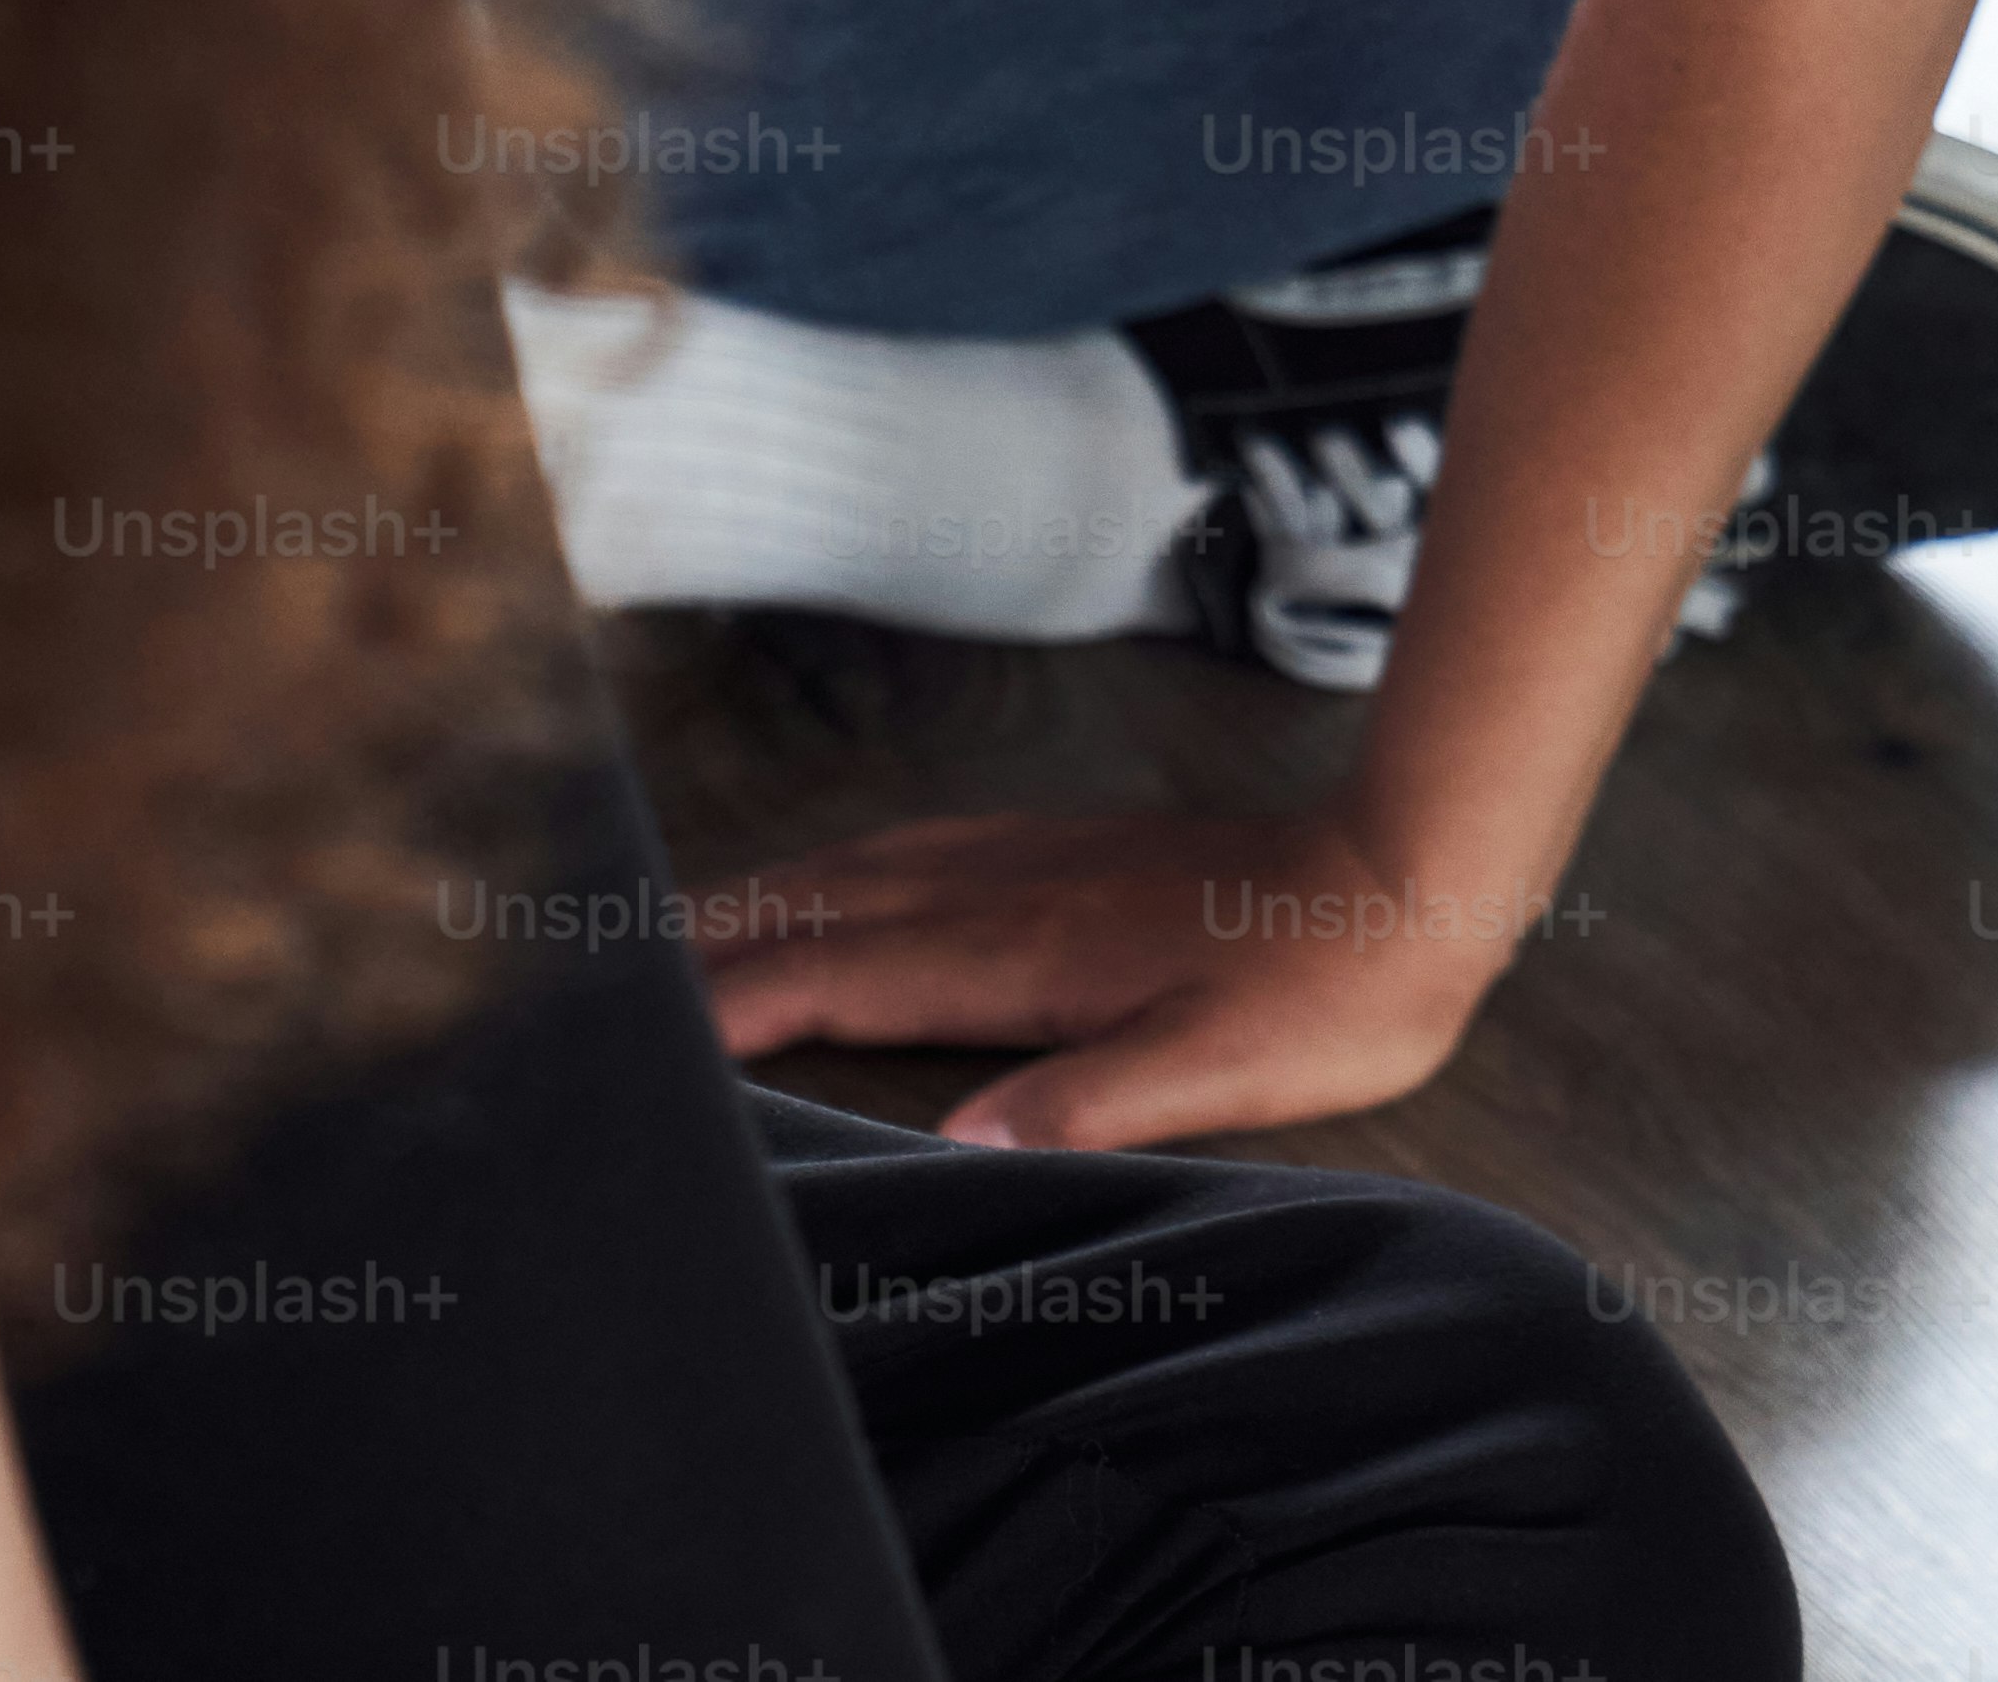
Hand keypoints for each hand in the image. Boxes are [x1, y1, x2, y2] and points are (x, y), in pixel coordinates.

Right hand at [688, 802, 1517, 1148]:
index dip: (724, 1003)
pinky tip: (829, 886)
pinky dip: (832, 874)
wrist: (1405, 879)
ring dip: (755, 899)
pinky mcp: (1059, 852)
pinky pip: (905, 854)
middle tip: (592, 965)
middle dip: (699, 939)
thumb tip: (969, 1145)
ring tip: (671, 928)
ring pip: (850, 872)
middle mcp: (999, 890)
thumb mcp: (1215, 1070)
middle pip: (810, 908)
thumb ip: (1088, 1103)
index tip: (635, 1032)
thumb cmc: (1320, 991)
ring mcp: (1026, 860)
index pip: (828, 975)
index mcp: (1014, 952)